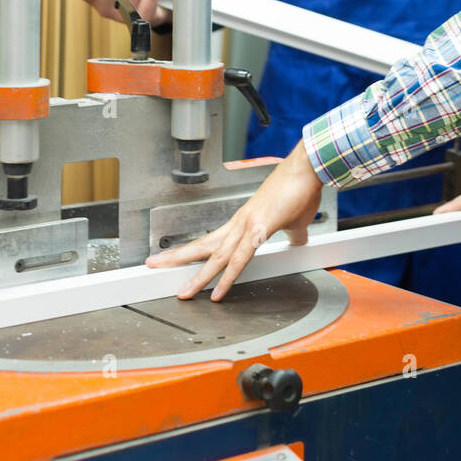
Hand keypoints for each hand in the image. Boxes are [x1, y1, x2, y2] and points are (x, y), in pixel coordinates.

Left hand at [144, 140, 322, 299]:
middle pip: (204, 246)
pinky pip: (240, 258)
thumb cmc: (300, 188)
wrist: (307, 168)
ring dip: (198, 276)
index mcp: (244, 220)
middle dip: (178, 258)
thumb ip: (293, 233)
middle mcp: (240, 222)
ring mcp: (248, 225)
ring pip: (216, 256)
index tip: (176, 260)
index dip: (194, 252)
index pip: (212, 240)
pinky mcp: (261, 228)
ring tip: (183, 292)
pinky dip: (227, 277)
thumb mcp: (294, 219)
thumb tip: (298, 241)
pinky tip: (218, 291)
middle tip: (154, 266)